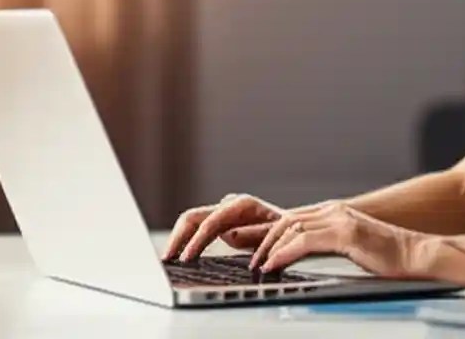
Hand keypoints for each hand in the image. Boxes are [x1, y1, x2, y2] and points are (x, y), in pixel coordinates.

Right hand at [163, 193, 284, 261]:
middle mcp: (229, 205)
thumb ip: (255, 234)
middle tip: (167, 259)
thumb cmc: (291, 234)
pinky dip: (186, 242)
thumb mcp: (277, 236)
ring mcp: (223, 213)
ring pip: (191, 222)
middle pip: (193, 217)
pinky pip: (198, 230)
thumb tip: (228, 235)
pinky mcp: (220, 224)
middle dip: (178, 238)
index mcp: (242, 205)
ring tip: (167, 260)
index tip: (186, 258)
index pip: (210, 222)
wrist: (298, 230)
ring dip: (178, 240)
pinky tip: (179, 257)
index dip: (196, 241)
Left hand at [250, 201, 430, 278]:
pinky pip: (304, 241)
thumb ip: (329, 242)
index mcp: (334, 211)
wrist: (416, 255)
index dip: (270, 233)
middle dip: (264, 240)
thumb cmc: (388, 255)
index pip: (292, 218)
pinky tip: (276, 264)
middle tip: (252, 261)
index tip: (256, 251)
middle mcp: (334, 210)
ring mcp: (340, 220)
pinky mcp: (345, 234)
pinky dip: (285, 253)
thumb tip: (304, 253)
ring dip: (270, 248)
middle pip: (286, 220)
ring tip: (260, 266)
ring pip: (292, 228)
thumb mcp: (351, 245)